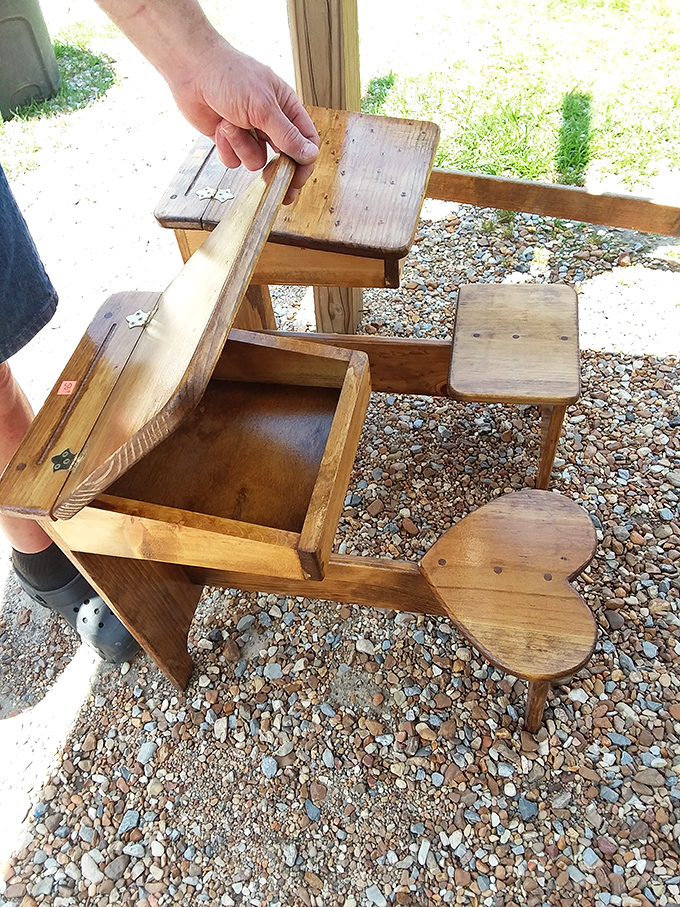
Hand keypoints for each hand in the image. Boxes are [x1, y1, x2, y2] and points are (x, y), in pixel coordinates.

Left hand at [169, 39, 318, 203]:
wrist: (192, 71)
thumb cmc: (229, 77)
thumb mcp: (263, 107)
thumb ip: (287, 135)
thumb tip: (310, 154)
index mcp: (285, 107)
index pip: (306, 140)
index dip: (305, 162)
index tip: (299, 180)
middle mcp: (270, 121)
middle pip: (285, 157)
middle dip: (280, 172)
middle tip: (280, 191)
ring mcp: (250, 132)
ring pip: (257, 160)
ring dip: (242, 148)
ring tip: (230, 126)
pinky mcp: (230, 140)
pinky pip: (235, 160)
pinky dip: (227, 148)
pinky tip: (219, 129)